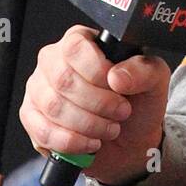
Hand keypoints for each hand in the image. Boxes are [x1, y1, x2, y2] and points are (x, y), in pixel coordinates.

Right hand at [19, 25, 170, 184]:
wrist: (129, 141)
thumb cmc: (137, 104)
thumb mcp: (154, 81)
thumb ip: (143, 70)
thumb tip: (117, 76)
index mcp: (81, 41)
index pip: (75, 47)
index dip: (97, 71)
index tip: (118, 88)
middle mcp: (54, 61)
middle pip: (64, 80)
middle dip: (99, 104)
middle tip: (120, 112)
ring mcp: (39, 89)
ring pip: (54, 107)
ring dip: (89, 124)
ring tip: (110, 129)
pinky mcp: (32, 117)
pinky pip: (43, 131)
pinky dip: (72, 142)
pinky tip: (90, 143)